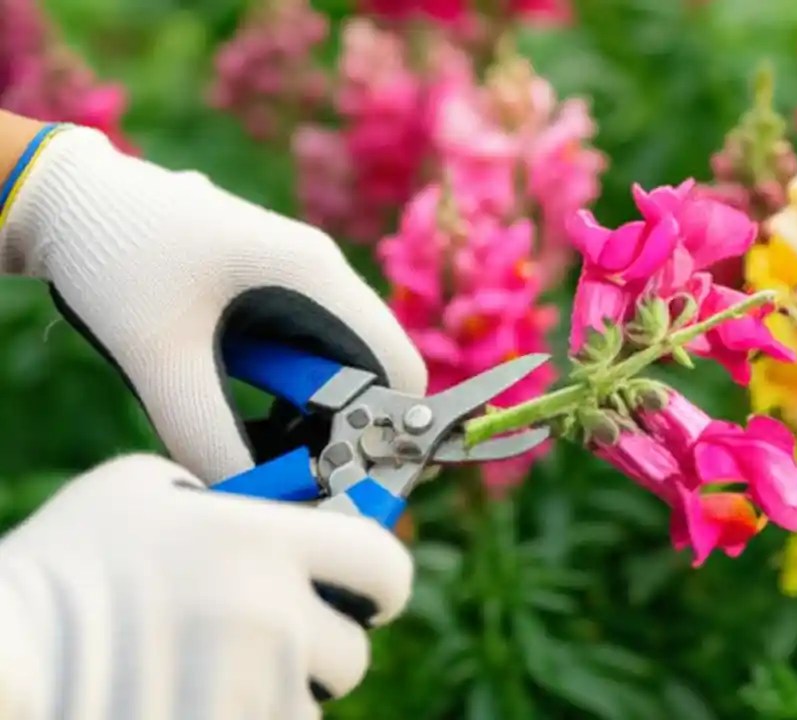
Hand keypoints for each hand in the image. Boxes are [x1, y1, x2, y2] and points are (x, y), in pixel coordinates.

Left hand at [0, 126, 425, 481]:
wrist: (66, 197)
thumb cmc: (115, 257)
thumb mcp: (158, 356)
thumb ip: (205, 434)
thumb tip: (248, 501)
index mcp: (316, 278)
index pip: (399, 370)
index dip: (388, 432)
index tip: (343, 478)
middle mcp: (322, 278)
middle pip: (372, 377)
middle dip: (342, 434)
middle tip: (291, 477)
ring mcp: (298, 284)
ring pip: (338, 372)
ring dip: (311, 420)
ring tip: (256, 451)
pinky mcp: (270, 295)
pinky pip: (304, 360)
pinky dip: (287, 401)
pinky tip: (238, 421)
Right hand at [0, 454, 412, 719]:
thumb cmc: (62, 565)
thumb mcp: (144, 490)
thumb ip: (225, 497)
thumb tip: (275, 511)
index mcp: (264, 540)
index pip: (385, 566)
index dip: (380, 585)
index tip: (368, 595)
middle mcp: (274, 615)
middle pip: (351, 654)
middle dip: (318, 653)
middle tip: (265, 645)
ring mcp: (253, 689)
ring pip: (310, 710)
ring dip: (279, 700)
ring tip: (211, 678)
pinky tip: (193, 701)